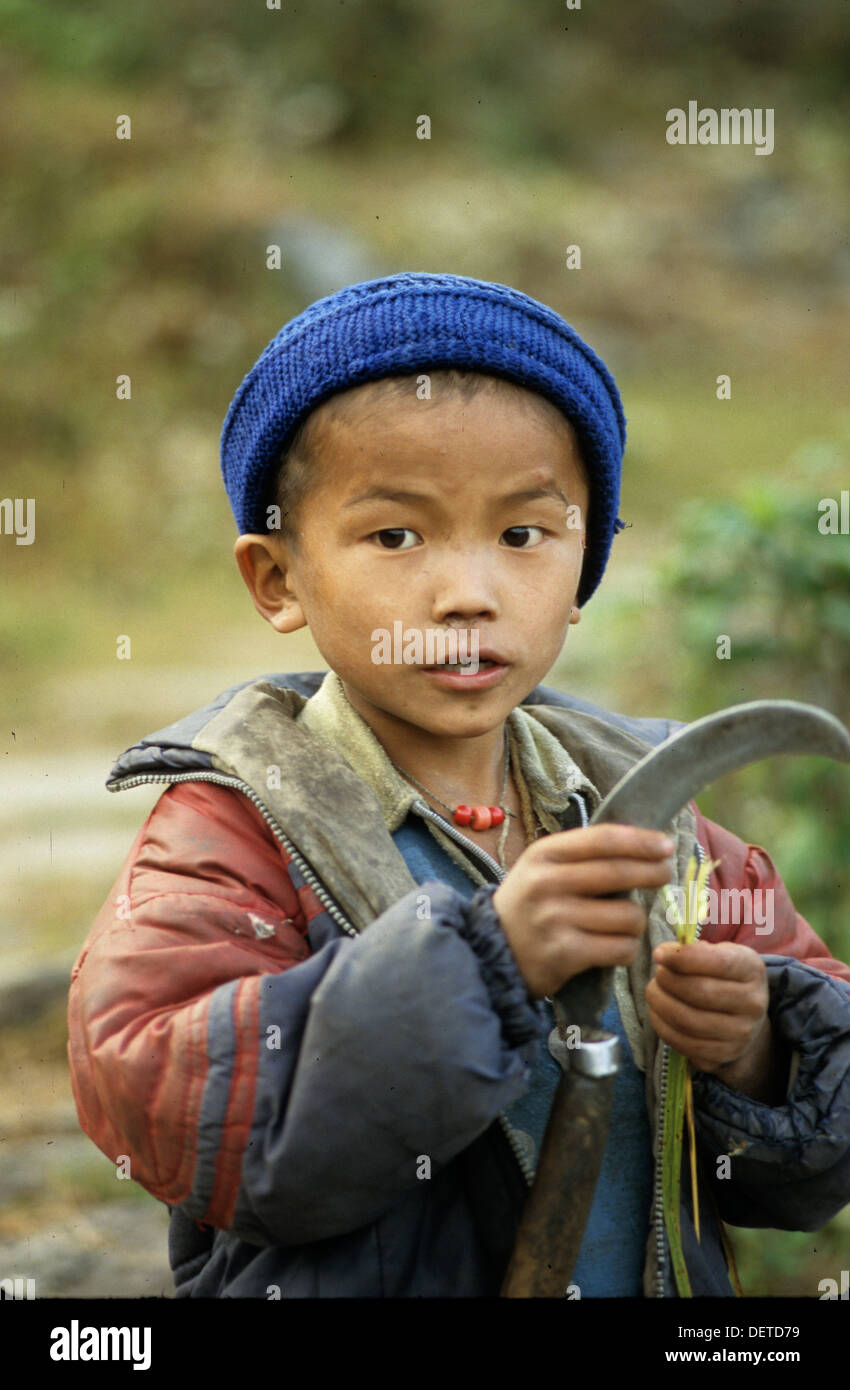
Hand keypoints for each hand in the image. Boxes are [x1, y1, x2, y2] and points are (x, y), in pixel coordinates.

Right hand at [492, 824, 674, 999]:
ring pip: (627, 915)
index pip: (602, 839)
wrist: (492, 949)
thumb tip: (643, 846)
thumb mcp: (543, 868)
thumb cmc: (530, 904)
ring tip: (624, 925)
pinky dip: (627, 949)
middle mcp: (547, 883)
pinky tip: (616, 948)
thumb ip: (583, 856)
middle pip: (619, 873)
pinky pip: (620, 948)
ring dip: (636, 922)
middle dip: (653, 872)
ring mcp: (555, 919)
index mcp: (544, 855)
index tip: (665, 845)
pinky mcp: (564, 954)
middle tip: (664, 874)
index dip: (641, 841)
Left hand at [647, 940, 771, 1087]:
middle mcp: (753, 1003)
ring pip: (688, 1020)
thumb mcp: (718, 954)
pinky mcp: (724, 1054)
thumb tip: (664, 954)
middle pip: (699, 992)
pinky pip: (685, 1043)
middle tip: (657, 974)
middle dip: (667, 980)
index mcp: (752, 970)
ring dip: (660, 1003)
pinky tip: (658, 1013)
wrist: (743, 1017)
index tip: (658, 954)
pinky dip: (663, 1027)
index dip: (683, 957)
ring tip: (653, 991)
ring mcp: (741, 1033)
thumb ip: (693, 950)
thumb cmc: (723, 977)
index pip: (718, 963)